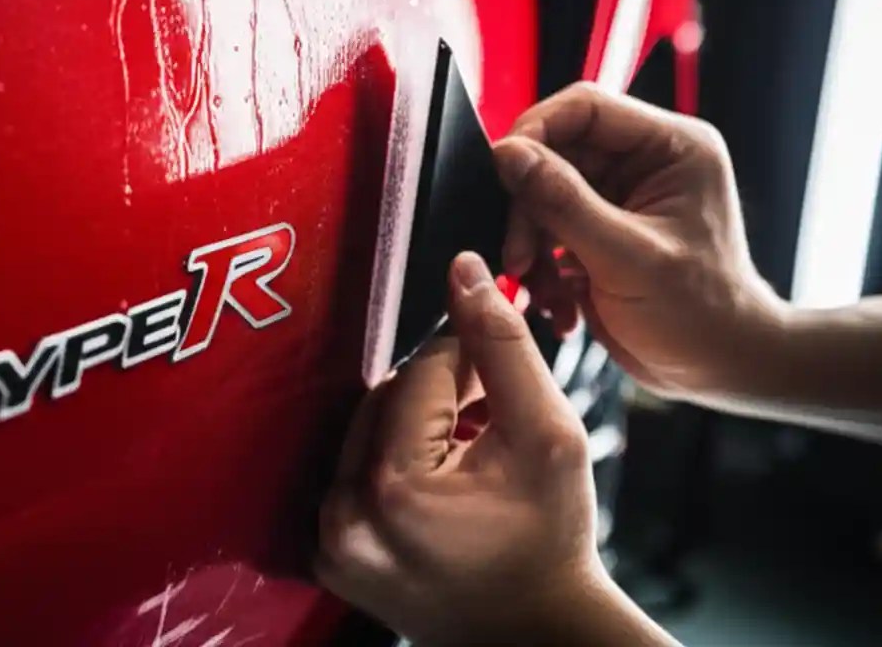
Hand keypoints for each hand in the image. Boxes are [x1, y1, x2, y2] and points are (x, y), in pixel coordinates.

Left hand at [315, 253, 609, 643]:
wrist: (536, 631)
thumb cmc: (550, 540)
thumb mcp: (547, 434)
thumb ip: (501, 346)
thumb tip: (464, 270)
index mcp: (392, 486)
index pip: (418, 373)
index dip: (465, 367)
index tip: (498, 389)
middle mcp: (345, 516)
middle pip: (384, 399)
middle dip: (436, 395)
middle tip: (485, 418)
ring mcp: (332, 542)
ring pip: (366, 432)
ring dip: (413, 426)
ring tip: (466, 454)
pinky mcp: (331, 556)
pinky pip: (353, 475)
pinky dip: (390, 465)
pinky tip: (437, 484)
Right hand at [493, 83, 785, 398]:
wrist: (719, 368)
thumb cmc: (700, 313)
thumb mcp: (625, 256)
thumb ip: (563, 201)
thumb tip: (508, 155)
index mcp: (670, 146)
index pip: (584, 107)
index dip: (534, 132)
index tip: (501, 170)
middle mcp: (644, 163)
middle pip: (554, 155)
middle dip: (528, 209)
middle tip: (517, 257)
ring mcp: (619, 197)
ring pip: (542, 196)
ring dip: (530, 245)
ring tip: (541, 291)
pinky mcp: (598, 231)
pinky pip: (545, 231)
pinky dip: (540, 268)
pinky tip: (558, 303)